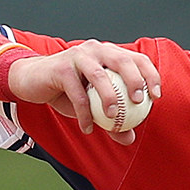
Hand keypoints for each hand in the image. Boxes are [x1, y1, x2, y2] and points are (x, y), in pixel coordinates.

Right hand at [10, 41, 161, 137]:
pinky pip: (77, 94)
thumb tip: (130, 139)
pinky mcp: (61, 67)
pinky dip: (84, 114)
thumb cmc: (68, 92)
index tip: (156, 97)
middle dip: (135, 79)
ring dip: (109, 98)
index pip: (136, 58)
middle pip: (122, 60)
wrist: (32, 81)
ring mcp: (78, 56)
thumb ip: (111, 121)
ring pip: (99, 75)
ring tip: (114, 118)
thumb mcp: (92, 108)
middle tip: (139, 101)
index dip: (150, 75)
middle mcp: (96, 50)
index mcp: (109, 54)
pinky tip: (87, 128)